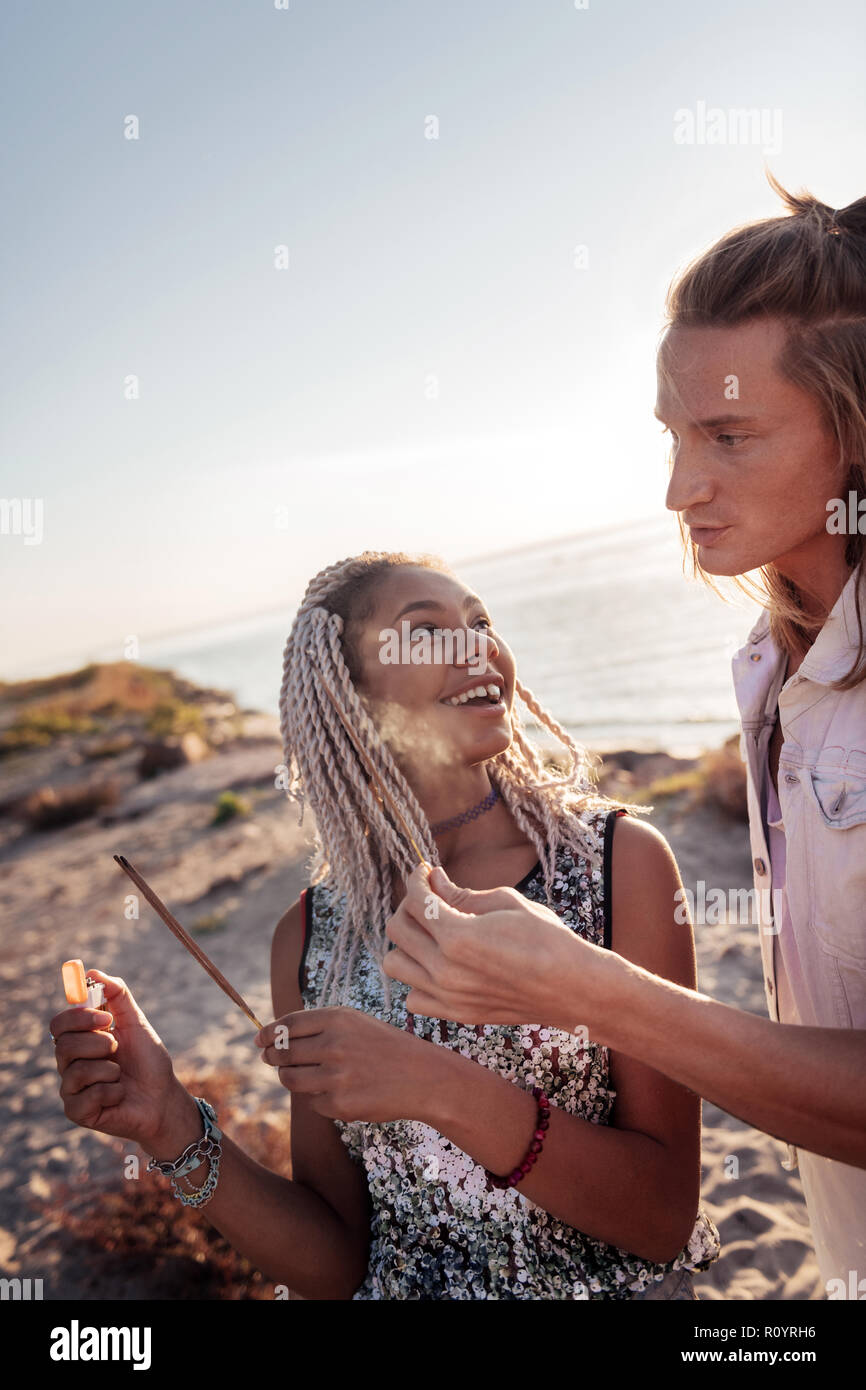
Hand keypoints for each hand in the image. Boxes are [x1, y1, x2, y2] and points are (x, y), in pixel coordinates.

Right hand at [50, 967, 192, 1151]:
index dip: (79, 1018)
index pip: (59, 1023)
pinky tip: (119, 1095)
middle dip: (97, 1043)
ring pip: (75, 1070)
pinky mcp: (77, 1112)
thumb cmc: (148, 1061)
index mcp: (80, 1041)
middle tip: (117, 1047)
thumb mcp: (136, 1023)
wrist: (163, 1097)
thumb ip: (117, 996)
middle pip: (62, 1045)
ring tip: (121, 1074)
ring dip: (109, 1069)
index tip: (107, 1018)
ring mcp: (71, 1089)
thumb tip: (93, 972)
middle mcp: (70, 1064)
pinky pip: (86, 1097)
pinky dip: (111, 1092)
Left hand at [254, 1005, 436, 1123]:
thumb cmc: (384, 1046)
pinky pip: (312, 1102)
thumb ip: (318, 1026)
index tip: (259, 1040)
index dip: (268, 1033)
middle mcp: (333, 1045)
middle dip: (272, 1057)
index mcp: (337, 1019)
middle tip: (271, 1059)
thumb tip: (275, 1037)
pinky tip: (339, 1091)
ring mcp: (335, 1076)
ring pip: (290, 1079)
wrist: (421, 1077)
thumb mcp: (355, 1023)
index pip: (287, 1025)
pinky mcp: (339, 1104)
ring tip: (304, 1075)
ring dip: (289, 1078)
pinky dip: (318, 1098)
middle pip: (282, 1053)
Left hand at [382, 862, 608, 1027]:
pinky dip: (417, 979)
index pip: (415, 900)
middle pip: (397, 929)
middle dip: (410, 905)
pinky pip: (412, 997)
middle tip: (432, 897)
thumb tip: (435, 880)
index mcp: (458, 937)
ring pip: (394, 964)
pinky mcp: (456, 1014)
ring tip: (432, 932)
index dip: (417, 878)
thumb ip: (462, 894)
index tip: (426, 871)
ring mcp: (448, 997)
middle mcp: (445, 971)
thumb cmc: (546, 938)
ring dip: (407, 942)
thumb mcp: (506, 902)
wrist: (572, 987)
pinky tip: (438, 965)